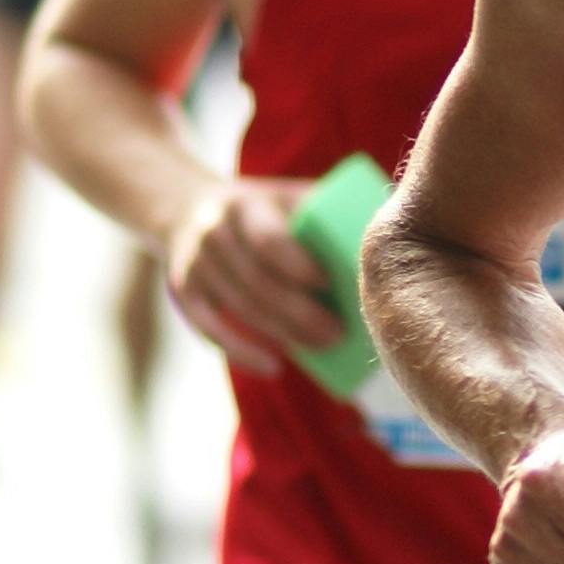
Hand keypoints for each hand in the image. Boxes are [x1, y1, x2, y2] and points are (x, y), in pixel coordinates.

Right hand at [161, 177, 341, 373]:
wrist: (186, 207)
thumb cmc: (261, 208)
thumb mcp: (286, 196)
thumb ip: (324, 211)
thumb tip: (381, 239)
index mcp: (244, 205)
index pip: (268, 241)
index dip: (299, 266)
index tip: (334, 283)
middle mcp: (213, 233)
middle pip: (258, 283)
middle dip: (301, 313)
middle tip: (340, 332)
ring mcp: (194, 264)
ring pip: (241, 309)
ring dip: (283, 334)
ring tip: (323, 346)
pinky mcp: (183, 292)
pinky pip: (210, 329)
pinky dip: (241, 352)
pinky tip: (273, 368)